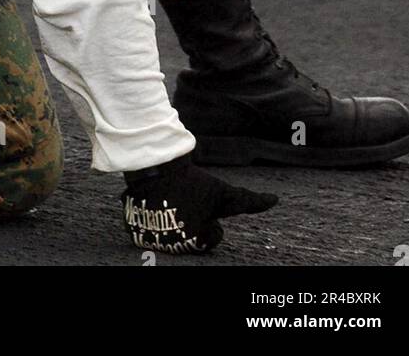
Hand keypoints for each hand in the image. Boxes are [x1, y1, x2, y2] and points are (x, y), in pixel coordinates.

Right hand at [122, 155, 277, 253]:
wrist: (156, 164)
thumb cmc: (194, 181)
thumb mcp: (223, 192)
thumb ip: (250, 201)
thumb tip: (275, 199)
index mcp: (196, 239)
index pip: (209, 241)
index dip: (209, 221)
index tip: (201, 205)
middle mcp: (173, 245)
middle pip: (189, 242)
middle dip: (191, 225)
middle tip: (186, 203)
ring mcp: (151, 239)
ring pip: (169, 239)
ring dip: (172, 224)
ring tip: (172, 202)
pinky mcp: (133, 230)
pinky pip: (145, 234)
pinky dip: (150, 223)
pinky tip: (156, 206)